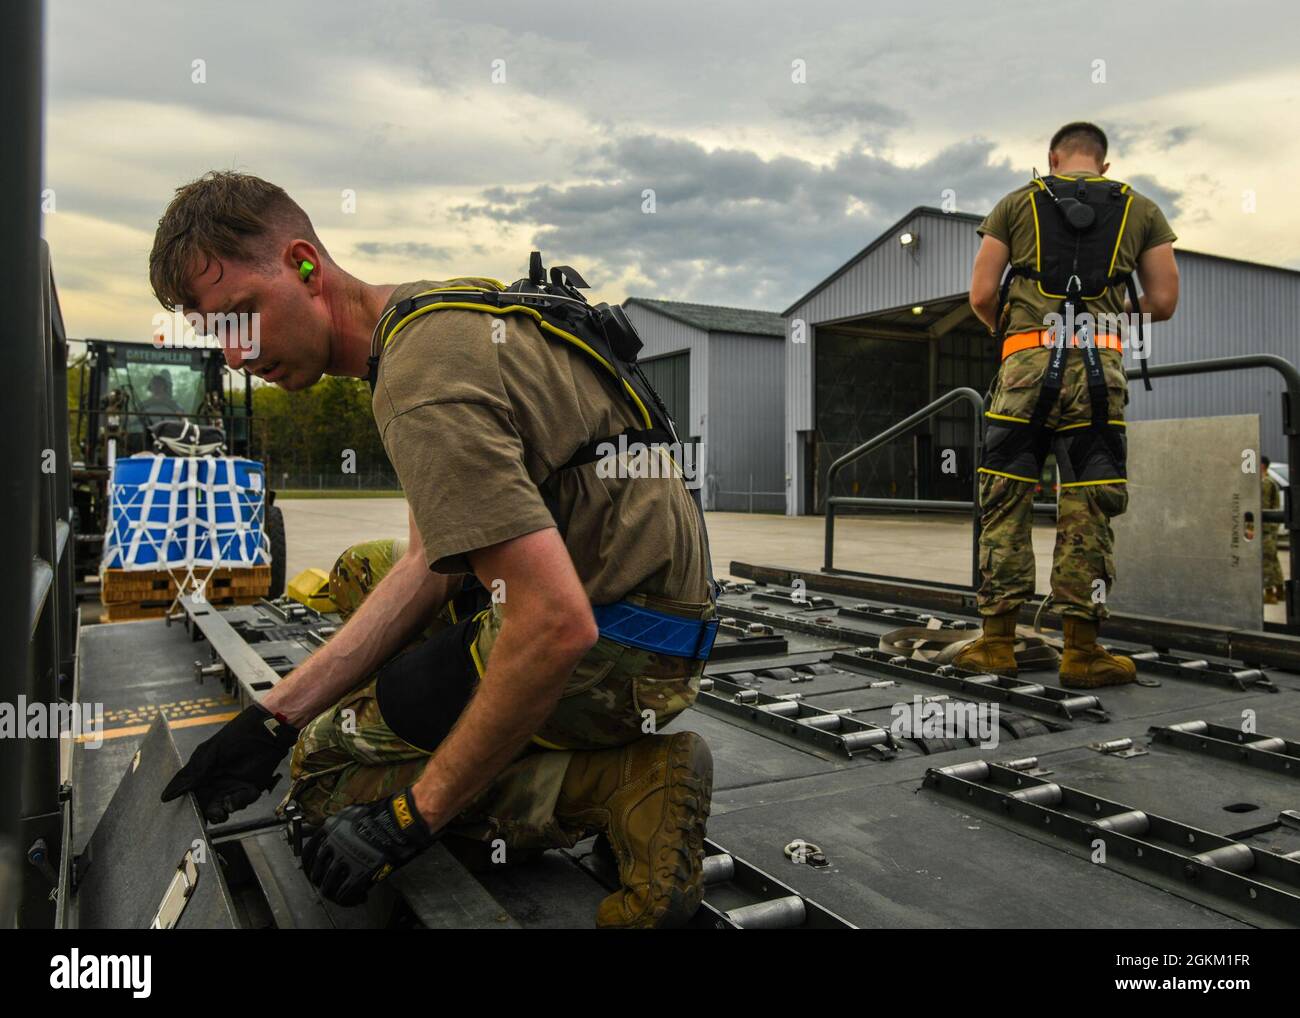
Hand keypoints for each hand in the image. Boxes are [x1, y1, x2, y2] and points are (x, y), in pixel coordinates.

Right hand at [160, 704, 298, 822]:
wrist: (265, 731)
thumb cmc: (235, 737)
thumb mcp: (208, 754)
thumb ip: (191, 776)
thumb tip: (165, 796)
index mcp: (202, 775)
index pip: (190, 796)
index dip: (187, 807)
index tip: (184, 817)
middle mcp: (216, 783)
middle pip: (206, 807)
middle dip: (206, 815)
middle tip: (208, 814)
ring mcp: (232, 787)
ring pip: (223, 809)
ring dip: (221, 812)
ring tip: (222, 808)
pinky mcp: (249, 789)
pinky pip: (242, 802)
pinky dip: (240, 802)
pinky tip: (238, 798)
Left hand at [301, 787, 438, 905]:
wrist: (399, 821)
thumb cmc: (380, 814)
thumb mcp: (352, 814)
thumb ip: (340, 826)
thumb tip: (334, 834)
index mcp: (329, 829)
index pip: (308, 852)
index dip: (308, 864)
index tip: (309, 869)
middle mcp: (332, 845)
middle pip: (317, 871)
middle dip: (319, 880)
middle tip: (323, 884)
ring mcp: (344, 860)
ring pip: (329, 885)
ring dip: (332, 892)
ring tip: (338, 894)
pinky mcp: (357, 873)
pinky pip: (346, 893)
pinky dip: (348, 899)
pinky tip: (354, 898)